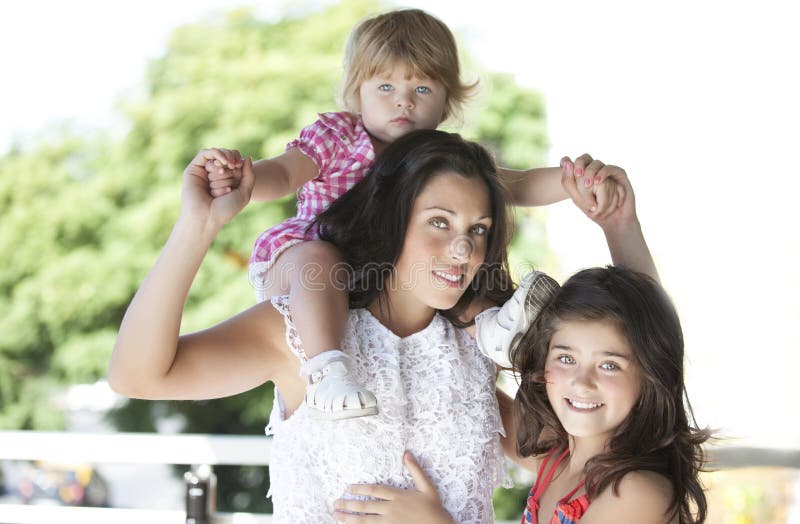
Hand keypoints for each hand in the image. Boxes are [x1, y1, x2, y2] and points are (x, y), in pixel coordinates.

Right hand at [182, 149, 253, 228]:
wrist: (207, 217)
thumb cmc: (225, 209)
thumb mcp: (244, 192)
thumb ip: (249, 175)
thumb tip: (248, 158)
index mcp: (226, 180)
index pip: (235, 161)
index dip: (239, 162)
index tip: (240, 169)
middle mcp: (215, 175)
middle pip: (227, 158)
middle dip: (232, 168)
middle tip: (232, 175)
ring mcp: (204, 172)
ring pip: (217, 157)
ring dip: (224, 166)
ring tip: (224, 173)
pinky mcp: (193, 169)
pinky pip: (205, 153)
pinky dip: (217, 154)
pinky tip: (223, 163)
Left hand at [332, 452, 453, 523]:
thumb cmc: (434, 509)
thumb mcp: (427, 487)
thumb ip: (416, 470)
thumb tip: (407, 453)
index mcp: (398, 496)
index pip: (374, 490)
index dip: (359, 489)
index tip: (347, 488)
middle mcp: (391, 509)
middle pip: (365, 506)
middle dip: (348, 504)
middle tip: (335, 503)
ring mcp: (390, 523)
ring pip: (365, 520)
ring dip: (348, 518)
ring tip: (336, 515)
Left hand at [561, 156, 636, 232]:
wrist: (613, 221)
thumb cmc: (594, 211)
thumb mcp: (577, 199)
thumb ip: (568, 182)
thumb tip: (566, 161)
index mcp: (584, 174)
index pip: (575, 160)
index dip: (571, 161)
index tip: (567, 166)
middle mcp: (595, 170)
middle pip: (586, 158)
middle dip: (580, 166)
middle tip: (578, 176)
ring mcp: (607, 171)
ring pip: (597, 164)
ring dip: (591, 174)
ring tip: (587, 185)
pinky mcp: (619, 174)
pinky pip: (611, 168)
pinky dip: (603, 173)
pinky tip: (598, 181)